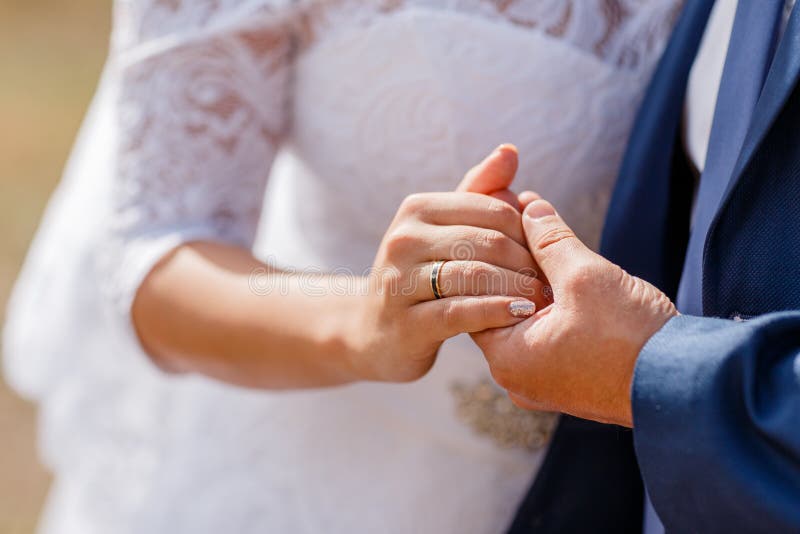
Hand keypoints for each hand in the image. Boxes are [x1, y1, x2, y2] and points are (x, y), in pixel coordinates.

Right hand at [348, 149, 546, 382]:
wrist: (375, 334)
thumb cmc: (421, 277)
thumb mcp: (443, 231)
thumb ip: (479, 192)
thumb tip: (510, 151)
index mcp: (417, 208)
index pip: (494, 210)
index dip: (529, 233)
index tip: (547, 256)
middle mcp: (403, 239)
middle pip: (487, 242)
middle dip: (527, 263)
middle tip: (551, 283)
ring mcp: (400, 281)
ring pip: (475, 275)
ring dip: (517, 289)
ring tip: (541, 302)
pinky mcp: (407, 323)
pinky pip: (461, 312)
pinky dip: (496, 312)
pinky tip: (518, 316)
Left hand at [473, 195, 677, 425]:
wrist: (690, 386)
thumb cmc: (635, 338)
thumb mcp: (586, 276)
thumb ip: (551, 239)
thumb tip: (529, 207)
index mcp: (508, 358)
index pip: (476, 294)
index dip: (491, 249)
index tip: (503, 214)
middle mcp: (517, 377)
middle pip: (501, 305)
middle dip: (515, 261)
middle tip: (522, 218)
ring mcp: (543, 383)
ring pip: (527, 319)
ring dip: (537, 282)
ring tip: (547, 239)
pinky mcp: (569, 382)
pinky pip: (548, 336)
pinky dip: (554, 306)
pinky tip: (568, 273)